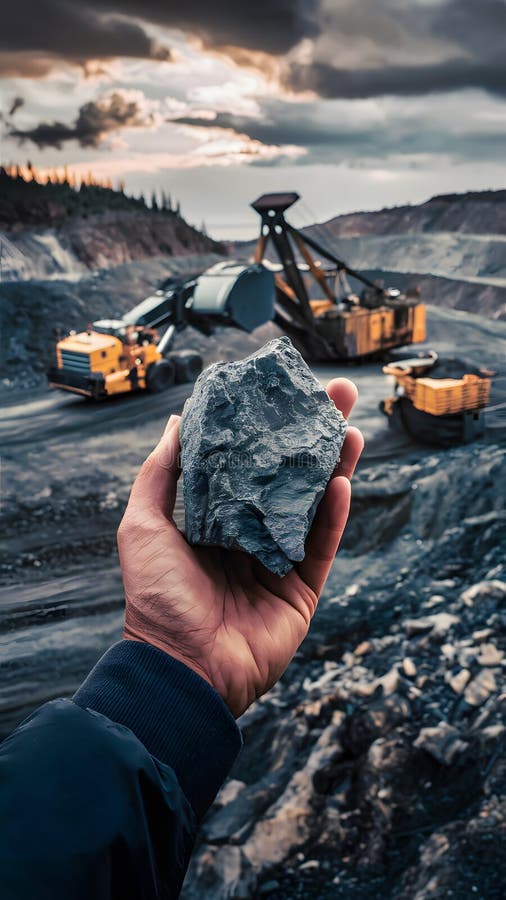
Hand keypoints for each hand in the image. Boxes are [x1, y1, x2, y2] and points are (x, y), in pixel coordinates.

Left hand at [118, 379, 362, 717]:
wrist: (180, 667)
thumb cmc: (155, 597)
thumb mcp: (143, 524)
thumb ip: (161, 473)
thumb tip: (177, 421)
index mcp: (215, 521)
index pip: (249, 466)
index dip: (268, 431)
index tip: (284, 394)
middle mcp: (250, 536)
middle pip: (289, 479)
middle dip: (313, 439)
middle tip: (334, 397)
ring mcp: (279, 563)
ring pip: (314, 507)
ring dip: (334, 468)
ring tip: (350, 427)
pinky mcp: (302, 591)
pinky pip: (322, 547)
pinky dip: (335, 516)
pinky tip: (342, 481)